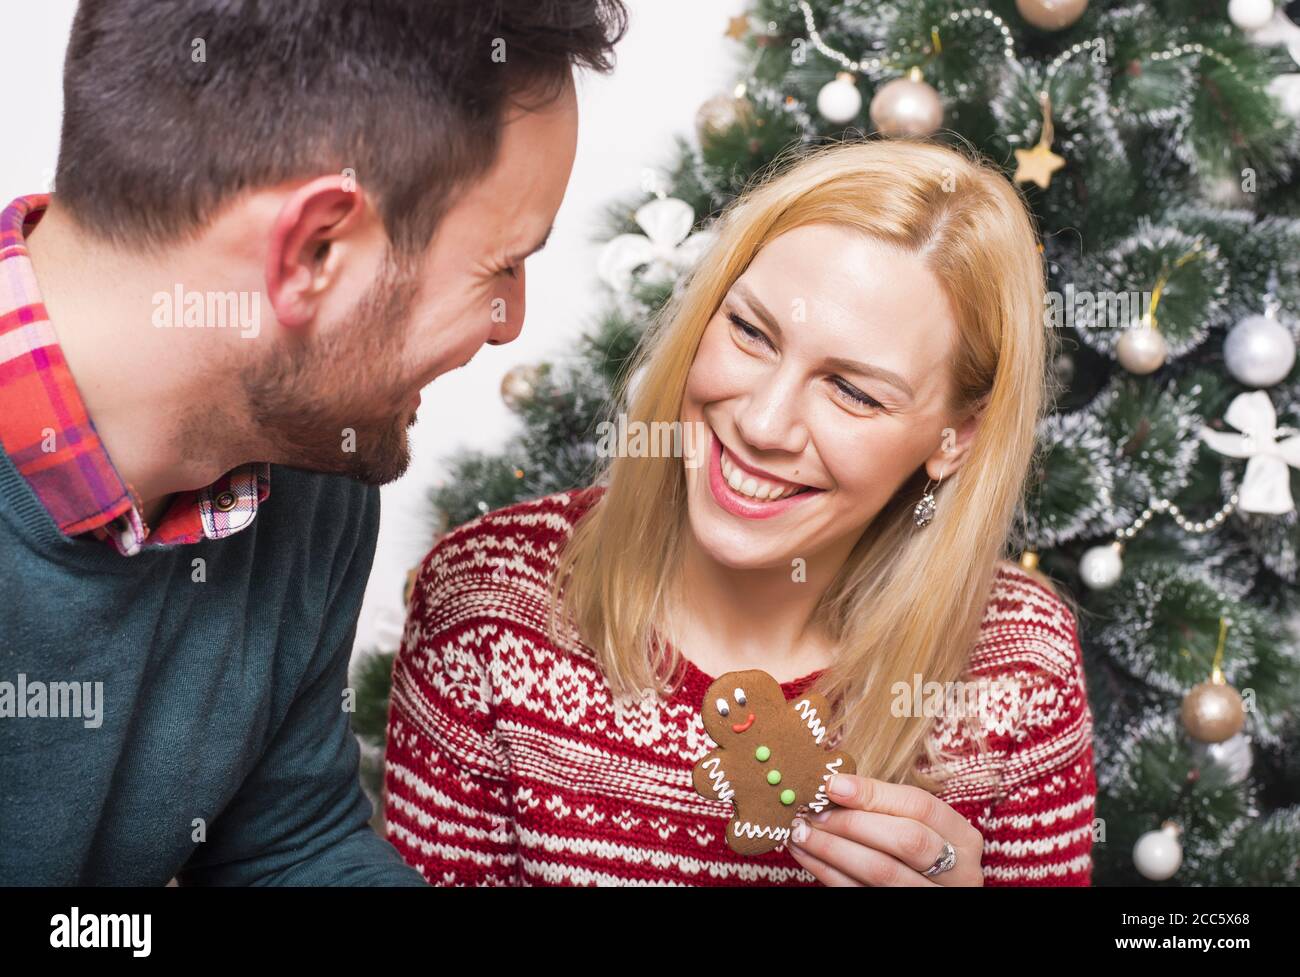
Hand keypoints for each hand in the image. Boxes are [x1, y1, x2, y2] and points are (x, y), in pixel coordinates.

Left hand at [787, 773, 983, 885]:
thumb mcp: (915, 823)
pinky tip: (806, 855)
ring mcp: (931, 896)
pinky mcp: (901, 912)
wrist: (921, 886)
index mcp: (962, 838)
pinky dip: (828, 872)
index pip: (920, 806)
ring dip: (832, 849)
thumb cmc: (916, 845)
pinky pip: (859, 893)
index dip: (874, 793)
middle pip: (905, 840)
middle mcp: (957, 871)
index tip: (832, 785)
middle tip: (813, 812)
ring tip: (800, 832)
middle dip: (853, 823)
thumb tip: (832, 783)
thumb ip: (883, 804)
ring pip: (881, 872)